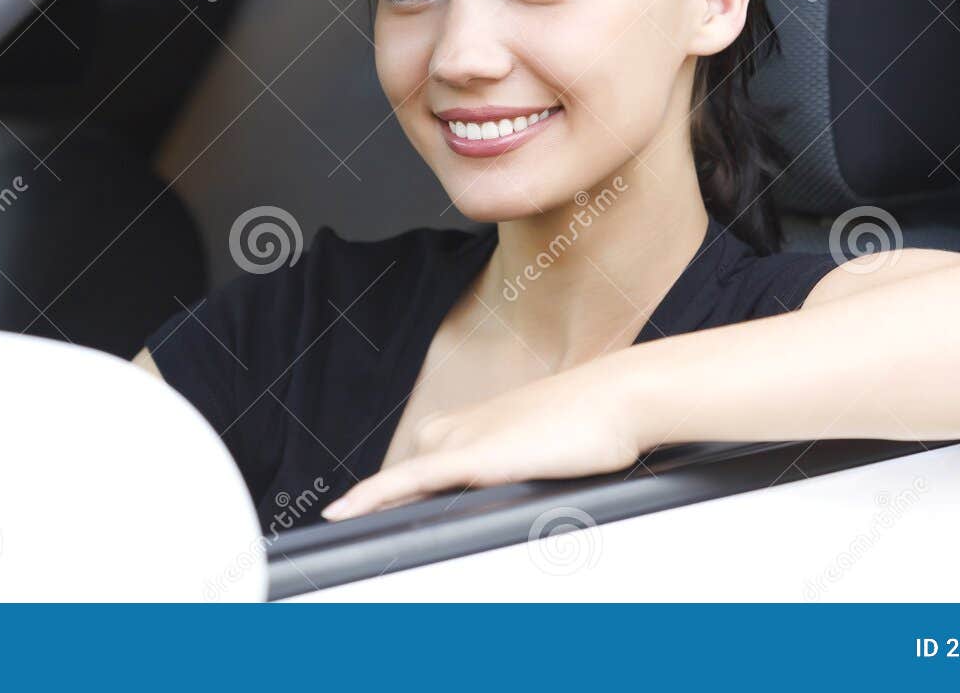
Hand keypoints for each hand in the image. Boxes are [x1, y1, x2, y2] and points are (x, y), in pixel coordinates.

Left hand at [320, 356, 640, 520]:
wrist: (617, 400)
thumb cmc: (590, 428)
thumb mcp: (539, 455)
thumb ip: (509, 477)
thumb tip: (503, 505)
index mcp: (462, 428)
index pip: (410, 477)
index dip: (388, 508)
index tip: (364, 533)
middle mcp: (450, 430)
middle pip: (401, 487)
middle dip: (383, 521)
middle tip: (367, 557)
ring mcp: (457, 441)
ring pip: (399, 486)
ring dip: (375, 518)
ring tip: (353, 547)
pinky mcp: (469, 455)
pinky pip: (405, 480)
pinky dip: (370, 497)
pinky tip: (342, 513)